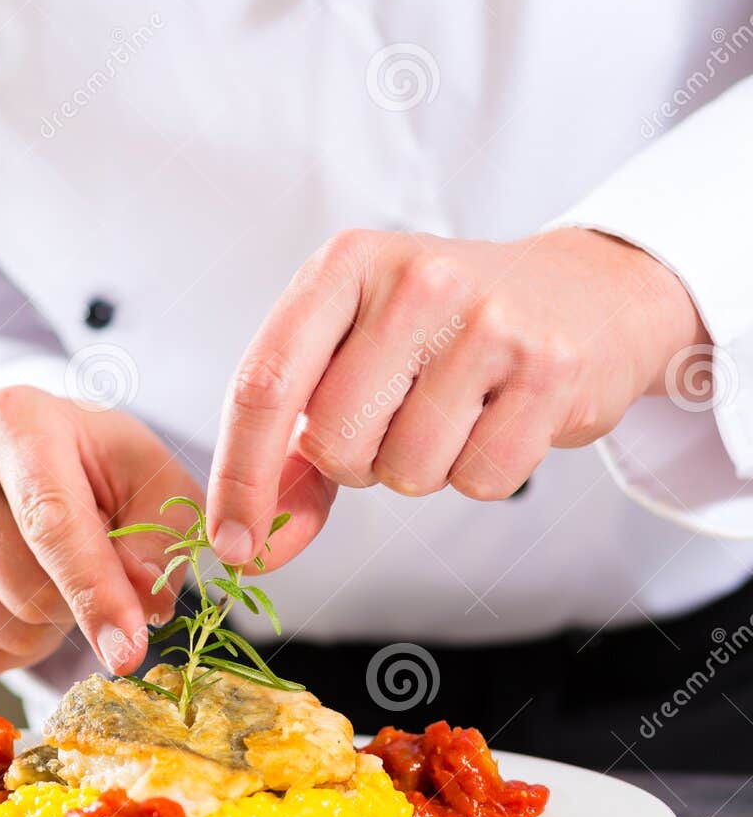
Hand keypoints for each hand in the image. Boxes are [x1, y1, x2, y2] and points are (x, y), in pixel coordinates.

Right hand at [0, 387, 200, 674]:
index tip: (127, 652)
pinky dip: (14, 645)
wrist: (10, 457)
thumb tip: (147, 606)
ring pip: (3, 627)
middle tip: (91, 567)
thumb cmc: (90, 464)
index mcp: (14, 420)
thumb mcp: (146, 474)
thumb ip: (161, 535)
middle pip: (28, 590)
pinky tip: (18, 598)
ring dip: (51, 627)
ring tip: (53, 576)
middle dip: (79, 604)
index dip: (94, 592)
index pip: (50, 523)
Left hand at [205, 228, 709, 565]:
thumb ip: (290, 452)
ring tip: (452, 412)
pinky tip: (501, 417)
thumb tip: (247, 549)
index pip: (263, 384)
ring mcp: (487, 319)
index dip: (239, 476)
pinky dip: (480, 473)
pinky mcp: (551, 366)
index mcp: (342, 266)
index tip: (229, 544)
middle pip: (334, 441)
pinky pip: (480, 479)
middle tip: (395, 419)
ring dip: (418, 469)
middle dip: (353, 463)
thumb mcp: (351, 360)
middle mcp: (412, 281)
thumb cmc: (441, 336)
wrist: (586, 295)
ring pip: (405, 470)